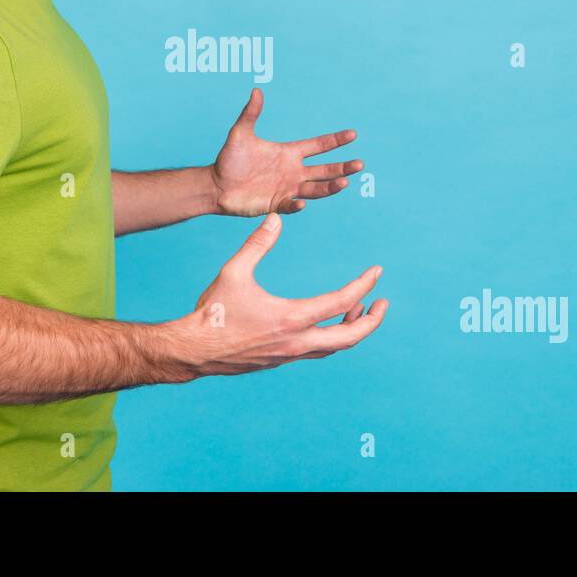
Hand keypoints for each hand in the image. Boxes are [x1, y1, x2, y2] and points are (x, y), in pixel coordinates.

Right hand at [168, 213, 387, 378]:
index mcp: (291, 318)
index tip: (377, 272)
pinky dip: (329, 336)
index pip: (340, 303)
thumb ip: (257, 244)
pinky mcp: (279, 359)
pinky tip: (323, 323)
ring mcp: (289, 354)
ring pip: (332, 347)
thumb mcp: (234, 272)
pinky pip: (315, 350)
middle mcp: (296, 341)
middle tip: (383, 304)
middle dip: (371, 321)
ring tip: (357, 311)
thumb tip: (276, 217)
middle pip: (349, 338)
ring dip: (350, 329)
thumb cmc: (213, 312)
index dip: (363, 286)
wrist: (194, 350)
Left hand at [209, 87, 363, 216]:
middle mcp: (293, 171)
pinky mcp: (275, 204)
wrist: (215, 185)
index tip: (353, 134)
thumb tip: (256, 90)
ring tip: (344, 183)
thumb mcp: (240, 133)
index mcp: (289, 153)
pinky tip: (301, 203)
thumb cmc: (229, 159)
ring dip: (329, 187)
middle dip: (342, 167)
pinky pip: (289, 205)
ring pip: (315, 189)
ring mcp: (286, 188)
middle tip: (360, 164)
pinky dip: (296, 205)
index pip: (318, 146)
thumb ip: (251, 114)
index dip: (335, 141)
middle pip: (324, 170)